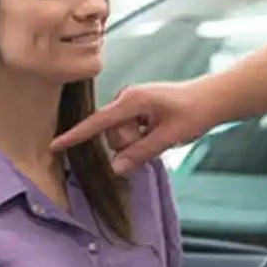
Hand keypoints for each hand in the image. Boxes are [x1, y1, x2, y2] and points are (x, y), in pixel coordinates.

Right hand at [51, 81, 211, 174]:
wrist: (212, 98)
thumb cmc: (193, 114)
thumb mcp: (169, 137)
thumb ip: (140, 153)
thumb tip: (115, 168)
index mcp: (132, 101)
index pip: (98, 122)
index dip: (76, 135)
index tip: (54, 145)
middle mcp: (128, 99)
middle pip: (112, 135)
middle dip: (130, 143)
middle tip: (158, 136)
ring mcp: (132, 103)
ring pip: (120, 136)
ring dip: (137, 141)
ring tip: (162, 132)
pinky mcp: (137, 108)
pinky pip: (129, 131)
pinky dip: (140, 136)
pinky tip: (159, 130)